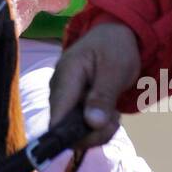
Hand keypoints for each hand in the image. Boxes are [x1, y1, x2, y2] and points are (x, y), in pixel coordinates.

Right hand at [48, 21, 140, 147]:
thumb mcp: (115, 69)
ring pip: (74, 132)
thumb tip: (92, 124)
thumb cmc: (114, 47)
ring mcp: (64, 100)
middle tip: (114, 119)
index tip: (97, 132)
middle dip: (93, 133)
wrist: (114, 36)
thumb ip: (103, 95)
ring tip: (114, 114)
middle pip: (64, 130)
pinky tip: (109, 113)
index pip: (56, 118)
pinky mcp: (72, 106)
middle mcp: (58, 92)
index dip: (70, 135)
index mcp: (65, 78)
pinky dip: (98, 127)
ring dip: (98, 130)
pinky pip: (81, 127)